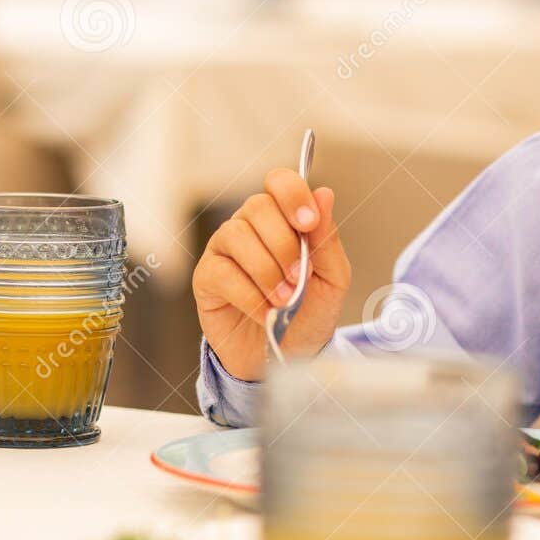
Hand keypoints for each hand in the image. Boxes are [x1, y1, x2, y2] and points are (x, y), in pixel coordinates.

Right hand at [192, 167, 352, 381]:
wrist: (289, 356)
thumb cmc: (309, 314)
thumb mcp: (332, 278)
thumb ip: (327, 237)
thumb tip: (324, 194)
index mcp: (283, 219)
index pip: (279, 182)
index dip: (292, 195)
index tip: (308, 223)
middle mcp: (250, 226)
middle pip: (258, 207)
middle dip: (284, 245)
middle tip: (299, 278)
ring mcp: (225, 250)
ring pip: (237, 235)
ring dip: (267, 271)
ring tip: (285, 300)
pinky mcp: (207, 278)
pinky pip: (222, 273)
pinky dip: (249, 296)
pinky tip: (265, 314)